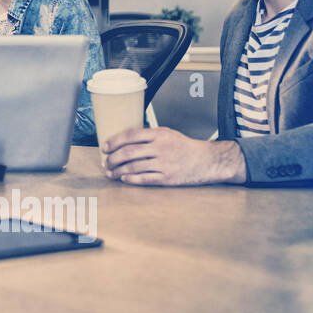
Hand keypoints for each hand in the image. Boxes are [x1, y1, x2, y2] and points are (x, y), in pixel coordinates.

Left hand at [102, 127, 246, 185]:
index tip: (105, 147)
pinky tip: (124, 179)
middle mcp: (160, 148)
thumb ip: (148, 136)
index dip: (114, 141)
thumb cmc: (185, 147)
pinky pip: (144, 179)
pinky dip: (131, 179)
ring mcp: (164, 164)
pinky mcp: (167, 178)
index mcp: (159, 134)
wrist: (207, 161)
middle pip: (128, 153)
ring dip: (118, 171)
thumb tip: (125, 141)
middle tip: (106, 163)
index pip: (130, 135)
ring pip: (133, 167)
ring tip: (111, 173)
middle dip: (113, 159)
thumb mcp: (168, 133)